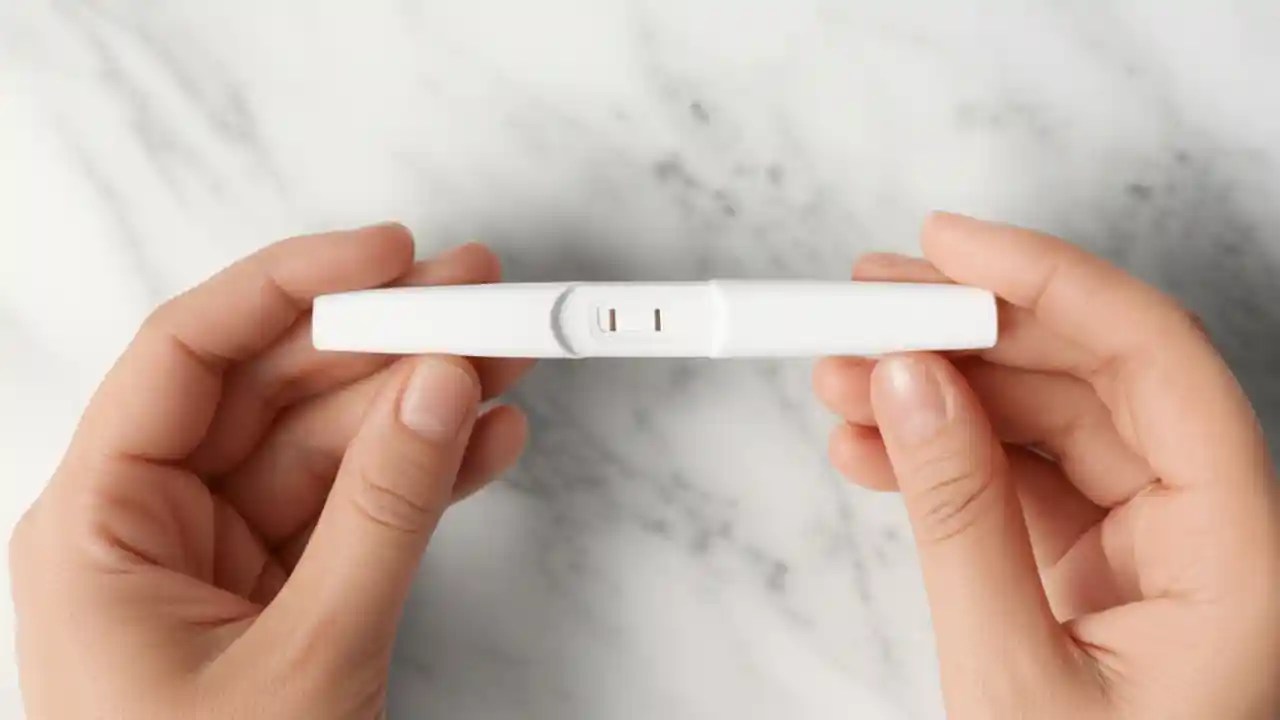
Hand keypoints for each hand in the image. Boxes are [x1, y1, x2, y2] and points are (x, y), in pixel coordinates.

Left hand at [10, 225, 531, 718]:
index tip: (384, 256)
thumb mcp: (306, 656)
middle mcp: (153, 529)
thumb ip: (380, 512)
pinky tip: (486, 441)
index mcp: (98, 526)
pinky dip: (426, 478)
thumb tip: (437, 390)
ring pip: (331, 448)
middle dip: (383, 342)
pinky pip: (357, 511)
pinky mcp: (283, 598)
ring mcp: (224, 564)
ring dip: (422, 404)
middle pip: (276, 393)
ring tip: (508, 358)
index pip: (188, 356)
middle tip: (477, 300)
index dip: (289, 286)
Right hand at [814, 213, 1279, 717]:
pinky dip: (935, 455)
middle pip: (1088, 377)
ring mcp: (1143, 549)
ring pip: (1039, 423)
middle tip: (865, 304)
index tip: (949, 246)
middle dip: (967, 331)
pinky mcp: (1086, 570)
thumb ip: (958, 517)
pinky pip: (1010, 479)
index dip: (1049, 280)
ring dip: (934, 392)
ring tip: (838, 377)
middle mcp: (1204, 532)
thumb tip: (910, 384)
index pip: (1154, 360)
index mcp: (1240, 552)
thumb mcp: (1011, 674)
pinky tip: (868, 443)